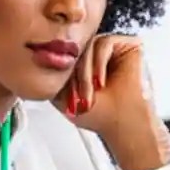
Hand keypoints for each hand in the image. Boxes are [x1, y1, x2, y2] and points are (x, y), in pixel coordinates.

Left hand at [54, 34, 169, 169]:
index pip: (66, 54)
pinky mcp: (130, 45)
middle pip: (76, 49)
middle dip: (73, 74)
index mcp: (86, 63)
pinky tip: (101, 81)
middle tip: (78, 96)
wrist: (124, 126)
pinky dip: (98, 63)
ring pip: (88, 46)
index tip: (66, 95)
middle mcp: (100, 54)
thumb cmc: (101, 115)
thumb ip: (52, 78)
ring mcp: (115, 48)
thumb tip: (38, 59)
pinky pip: (104, 43)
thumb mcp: (64, 96)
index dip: (63, 73)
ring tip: (90, 92)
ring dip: (85, 71)